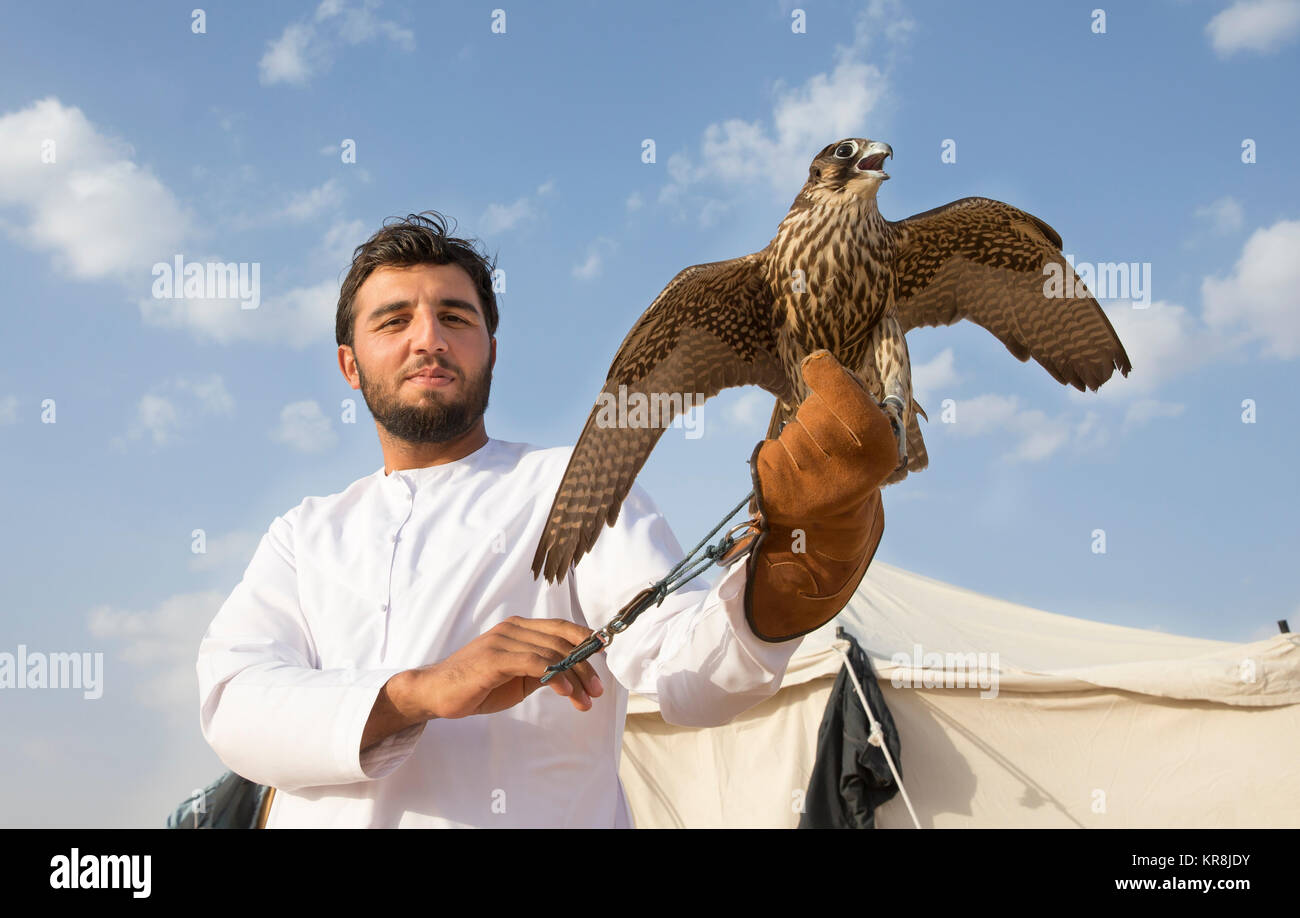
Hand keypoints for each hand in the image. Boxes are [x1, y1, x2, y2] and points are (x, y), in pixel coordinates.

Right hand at [414, 616, 605, 718]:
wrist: (434, 692)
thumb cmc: (475, 686)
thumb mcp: (516, 678)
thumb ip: (540, 670)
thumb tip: (569, 674)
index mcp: (517, 628)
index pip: (560, 627)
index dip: (585, 639)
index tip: (603, 655)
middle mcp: (512, 628)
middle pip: (561, 640)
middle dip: (585, 666)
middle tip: (597, 690)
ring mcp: (503, 641)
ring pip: (552, 653)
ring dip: (575, 678)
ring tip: (585, 700)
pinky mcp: (495, 658)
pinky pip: (535, 663)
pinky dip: (556, 677)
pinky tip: (566, 693)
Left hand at [753, 349, 896, 523]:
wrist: (833, 518)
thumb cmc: (852, 459)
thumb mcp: (871, 431)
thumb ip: (852, 394)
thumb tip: (818, 364)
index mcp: (879, 447)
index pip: (843, 392)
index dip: (827, 374)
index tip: (816, 363)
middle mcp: (850, 467)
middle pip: (814, 412)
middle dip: (815, 413)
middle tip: (826, 434)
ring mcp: (813, 484)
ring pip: (793, 432)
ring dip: (798, 436)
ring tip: (814, 459)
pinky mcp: (782, 491)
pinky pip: (773, 450)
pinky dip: (780, 454)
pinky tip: (796, 472)